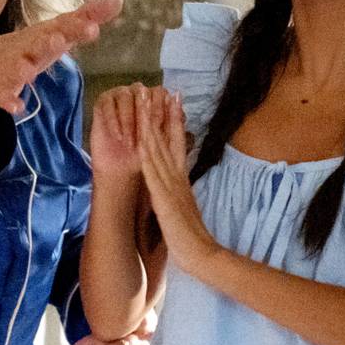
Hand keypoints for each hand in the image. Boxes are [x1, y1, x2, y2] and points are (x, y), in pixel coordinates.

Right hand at [0, 0, 122, 124]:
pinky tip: (16, 107)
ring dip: (21, 69)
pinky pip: (0, 95)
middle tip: (58, 41)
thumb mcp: (53, 33)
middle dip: (47, 42)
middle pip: (36, 43)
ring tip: (26, 72)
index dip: (77, 24)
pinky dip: (7, 100)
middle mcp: (25, 47)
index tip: (95, 25)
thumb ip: (84, 19)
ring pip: (15, 68)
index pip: (61, 25)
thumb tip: (118, 1)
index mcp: (42, 35)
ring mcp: (7, 67)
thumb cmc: (24, 49)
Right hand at [92, 82, 169, 181]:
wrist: (119, 167)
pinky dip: (114, 121)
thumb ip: (172, 123)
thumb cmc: (143, 154)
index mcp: (153, 99)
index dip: (161, 106)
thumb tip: (181, 106)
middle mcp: (136, 94)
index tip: (161, 123)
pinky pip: (107, 104)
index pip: (159, 92)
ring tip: (130, 142)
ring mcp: (118, 96)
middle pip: (142, 90)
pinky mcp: (102, 103)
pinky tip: (118, 136)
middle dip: (145, 111)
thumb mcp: (162, 141)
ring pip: (125, 97)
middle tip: (145, 132)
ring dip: (129, 120)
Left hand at [136, 88, 219, 275]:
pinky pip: (154, 176)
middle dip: (164, 114)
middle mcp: (177, 178)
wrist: (202, 255)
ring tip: (148, 105)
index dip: (174, 121)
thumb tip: (173, 177)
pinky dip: (148, 158)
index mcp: (181, 178)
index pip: (177, 143)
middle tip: (161, 89)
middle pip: (170, 140)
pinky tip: (142, 143)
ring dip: (152, 127)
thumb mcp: (182, 204)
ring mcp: (171, 187)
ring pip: (160, 151)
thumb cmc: (190, 234)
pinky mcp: (164, 201)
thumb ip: (178, 188)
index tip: (172, 99)